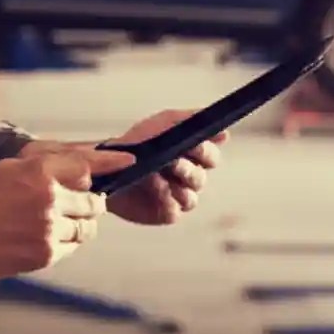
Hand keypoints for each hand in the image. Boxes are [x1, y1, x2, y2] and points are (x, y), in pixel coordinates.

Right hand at [0, 147, 134, 280]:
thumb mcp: (10, 169)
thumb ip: (47, 166)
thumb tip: (84, 168)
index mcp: (38, 171)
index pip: (86, 165)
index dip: (111, 164)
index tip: (130, 162)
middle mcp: (48, 197)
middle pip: (93, 201)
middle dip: (87, 205)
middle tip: (72, 207)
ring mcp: (49, 227)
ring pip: (87, 227)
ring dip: (79, 226)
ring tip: (54, 225)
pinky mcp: (47, 253)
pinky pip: (73, 247)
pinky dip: (66, 244)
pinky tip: (42, 240)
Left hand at [104, 109, 228, 225]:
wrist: (108, 164)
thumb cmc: (139, 141)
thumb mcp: (165, 122)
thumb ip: (192, 121)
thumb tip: (225, 134)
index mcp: (193, 157)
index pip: (211, 157)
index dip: (206, 152)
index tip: (195, 144)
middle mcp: (189, 178)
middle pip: (201, 178)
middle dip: (188, 169)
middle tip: (173, 160)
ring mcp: (178, 197)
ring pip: (191, 197)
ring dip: (174, 186)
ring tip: (156, 173)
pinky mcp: (165, 212)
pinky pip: (174, 210)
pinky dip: (165, 199)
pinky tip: (153, 188)